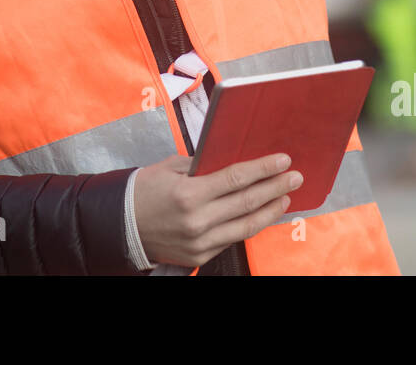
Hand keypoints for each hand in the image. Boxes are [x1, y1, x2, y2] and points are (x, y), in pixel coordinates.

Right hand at [133, 152, 302, 267]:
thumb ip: (202, 165)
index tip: (282, 160)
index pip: (237, 178)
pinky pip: (232, 239)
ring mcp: (200, 241)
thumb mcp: (171, 168)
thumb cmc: (145, 191)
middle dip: (275, 187)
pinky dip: (249, 225)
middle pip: (247, 202)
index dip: (263, 169)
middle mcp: (197, 220)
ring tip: (285, 198)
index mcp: (189, 193)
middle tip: (294, 177)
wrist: (121, 225)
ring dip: (270, 211)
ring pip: (246, 226)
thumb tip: (231, 161)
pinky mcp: (200, 255)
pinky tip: (260, 215)